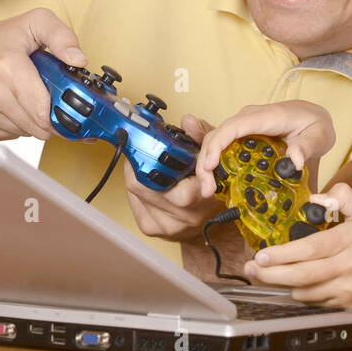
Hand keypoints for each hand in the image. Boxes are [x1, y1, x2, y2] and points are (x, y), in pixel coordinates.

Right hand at [0, 7, 85, 140]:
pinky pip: (8, 135)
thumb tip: (79, 60)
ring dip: (32, 120)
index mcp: (7, 66)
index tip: (68, 105)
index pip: (43, 111)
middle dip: (50, 115)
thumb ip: (62, 36)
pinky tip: (9, 104)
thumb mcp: (33, 22)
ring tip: (24, 96)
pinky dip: (15, 124)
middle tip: (48, 97)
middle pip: (38, 126)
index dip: (62, 111)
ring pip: (25, 133)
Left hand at [124, 113, 225, 241]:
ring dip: (137, 177)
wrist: (218, 220)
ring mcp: (164, 225)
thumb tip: (187, 121)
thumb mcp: (214, 154)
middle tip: (143, 151)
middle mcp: (178, 215)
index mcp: (195, 196)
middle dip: (138, 164)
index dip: (145, 156)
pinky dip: (138, 191)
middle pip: (138, 184)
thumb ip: (201, 136)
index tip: (144, 143)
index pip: (154, 175)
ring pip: (133, 193)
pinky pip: (134, 204)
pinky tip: (150, 184)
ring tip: (149, 167)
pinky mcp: (152, 229)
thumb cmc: (218, 186)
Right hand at [192, 100, 334, 198]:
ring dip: (206, 166)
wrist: (313, 118)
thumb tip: (294, 160)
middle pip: (217, 135)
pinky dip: (214, 165)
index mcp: (267, 117)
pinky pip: (221, 147)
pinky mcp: (242, 136)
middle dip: (206, 162)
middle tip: (207, 190)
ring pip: (215, 141)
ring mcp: (243, 126)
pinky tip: (216, 184)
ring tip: (208, 191)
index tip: (210, 166)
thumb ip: (307, 146)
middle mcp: (249, 118)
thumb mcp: (319, 136)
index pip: (234, 126)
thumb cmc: (315, 125)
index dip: (218, 144)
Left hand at [244, 183, 351, 307]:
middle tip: (253, 268)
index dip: (283, 254)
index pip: (311, 248)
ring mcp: (348, 287)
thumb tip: (315, 198)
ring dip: (283, 284)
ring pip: (305, 291)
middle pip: (302, 274)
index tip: (262, 254)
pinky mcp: (346, 303)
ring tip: (267, 274)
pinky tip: (292, 283)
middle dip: (272, 274)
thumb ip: (342, 196)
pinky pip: (314, 301)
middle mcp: (350, 265)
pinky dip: (300, 293)